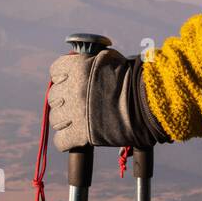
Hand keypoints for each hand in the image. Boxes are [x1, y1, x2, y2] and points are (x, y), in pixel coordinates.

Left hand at [48, 49, 171, 151]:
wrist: (148, 104)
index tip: (70, 82)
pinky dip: (66, 141)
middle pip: (54, 97)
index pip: (55, 71)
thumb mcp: (109, 60)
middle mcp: (73, 90)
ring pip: (55, 119)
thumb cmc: (132, 80)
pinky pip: (60, 141)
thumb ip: (89, 60)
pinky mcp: (81, 135)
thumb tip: (78, 59)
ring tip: (78, 121)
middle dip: (63, 101)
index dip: (62, 77)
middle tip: (76, 104)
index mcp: (78, 68)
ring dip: (65, 120)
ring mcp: (75, 113)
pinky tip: (76, 137)